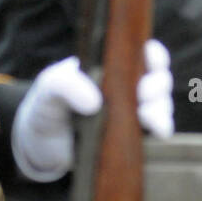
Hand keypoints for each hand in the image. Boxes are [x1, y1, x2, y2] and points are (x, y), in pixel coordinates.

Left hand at [12, 42, 173, 181]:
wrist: (40, 147)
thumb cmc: (46, 106)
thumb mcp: (49, 88)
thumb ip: (65, 85)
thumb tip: (95, 101)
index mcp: (110, 67)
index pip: (142, 53)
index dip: (154, 55)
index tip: (151, 62)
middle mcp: (126, 88)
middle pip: (158, 79)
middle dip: (158, 85)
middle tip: (145, 94)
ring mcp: (131, 114)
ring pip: (161, 105)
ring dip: (161, 110)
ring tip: (147, 117)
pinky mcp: (132, 139)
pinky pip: (156, 132)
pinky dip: (160, 130)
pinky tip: (155, 133)